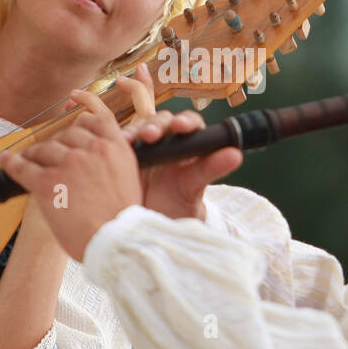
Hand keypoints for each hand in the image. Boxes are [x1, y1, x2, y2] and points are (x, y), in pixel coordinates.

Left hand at [0, 89, 143, 261]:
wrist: (116, 241)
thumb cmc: (121, 218)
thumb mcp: (130, 177)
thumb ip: (112, 160)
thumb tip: (90, 156)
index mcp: (115, 147)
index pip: (94, 120)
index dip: (80, 125)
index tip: (73, 130)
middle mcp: (92, 149)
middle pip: (66, 134)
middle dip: (58, 145)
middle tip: (52, 158)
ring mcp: (69, 164)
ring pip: (44, 148)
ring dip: (35, 155)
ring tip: (29, 161)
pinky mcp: (47, 182)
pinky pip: (22, 166)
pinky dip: (11, 162)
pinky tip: (5, 160)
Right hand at [111, 66, 242, 219]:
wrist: (151, 226)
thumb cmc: (179, 206)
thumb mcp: (194, 189)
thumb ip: (212, 169)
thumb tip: (236, 154)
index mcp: (187, 147)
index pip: (189, 124)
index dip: (185, 121)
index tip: (181, 127)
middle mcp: (166, 142)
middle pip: (162, 123)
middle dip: (155, 126)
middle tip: (150, 136)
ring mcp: (144, 147)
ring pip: (139, 129)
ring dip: (134, 131)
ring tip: (129, 141)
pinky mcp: (123, 155)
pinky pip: (118, 139)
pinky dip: (114, 137)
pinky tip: (111, 143)